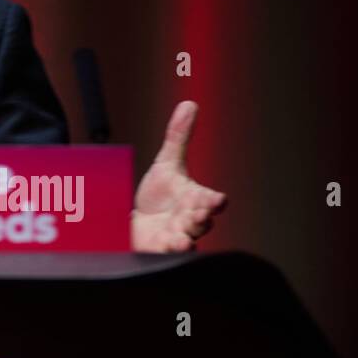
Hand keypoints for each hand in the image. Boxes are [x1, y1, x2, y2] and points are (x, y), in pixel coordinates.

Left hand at [131, 100, 227, 251]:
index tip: (218, 200)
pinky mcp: (159, 250)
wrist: (140, 225)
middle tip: (200, 216)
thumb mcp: (167, 164)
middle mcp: (189, 221)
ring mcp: (176, 237)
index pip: (210, 201)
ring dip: (184, 240)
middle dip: (201, 219)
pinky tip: (162, 248)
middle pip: (200, 222)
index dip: (214, 201)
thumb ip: (178, 137)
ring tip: (182, 239)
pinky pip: (164, 253)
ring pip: (185, 241)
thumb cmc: (160, 196)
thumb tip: (189, 104)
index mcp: (195, 200)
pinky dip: (164, 251)